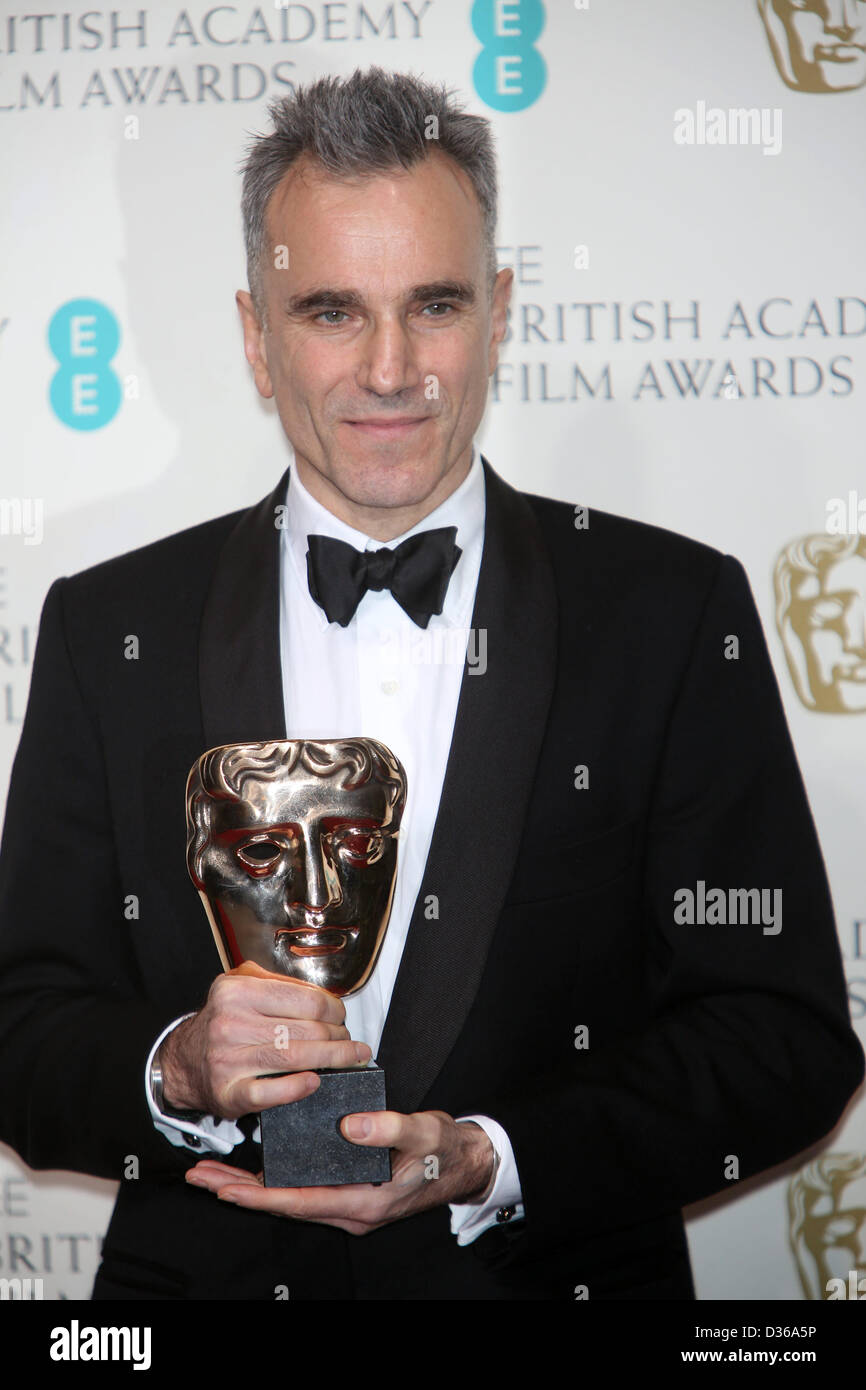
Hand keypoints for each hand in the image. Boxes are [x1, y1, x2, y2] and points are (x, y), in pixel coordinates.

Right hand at [158, 960, 370, 1118]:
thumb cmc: (222, 1023)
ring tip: (351, 1058)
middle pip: (305, 1029)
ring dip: (332, 1059)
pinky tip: (315, 1081)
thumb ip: (278, 984)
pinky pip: (270, 1092)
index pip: (305, 999)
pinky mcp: (228, 1092)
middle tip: (351, 1042)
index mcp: (237, 991)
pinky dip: (296, 1088)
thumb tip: (324, 998)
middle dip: (338, 1037)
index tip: (343, 1018)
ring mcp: (228, 1059)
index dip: (334, 1010)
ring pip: (295, 1057)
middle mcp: (230, 1023)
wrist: (184, 1061)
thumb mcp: (240, 986)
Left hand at [185, 1111, 495, 1234]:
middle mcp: (350, 1208)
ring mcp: (348, 1202)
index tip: (226, 1189)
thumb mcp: (423, 1132)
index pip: (300, 1202)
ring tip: (215, 1175)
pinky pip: (303, 1190)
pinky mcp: (348, 1190)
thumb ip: (390, 1127)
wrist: (463, 1162)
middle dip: (241, 1193)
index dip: (260, 1197)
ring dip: (252, 1188)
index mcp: (365, 1201)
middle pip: (284, 1204)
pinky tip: (258, 1172)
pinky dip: (275, 1182)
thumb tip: (353, 1124)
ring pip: (290, 1198)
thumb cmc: (444, 1151)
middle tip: (202, 1178)